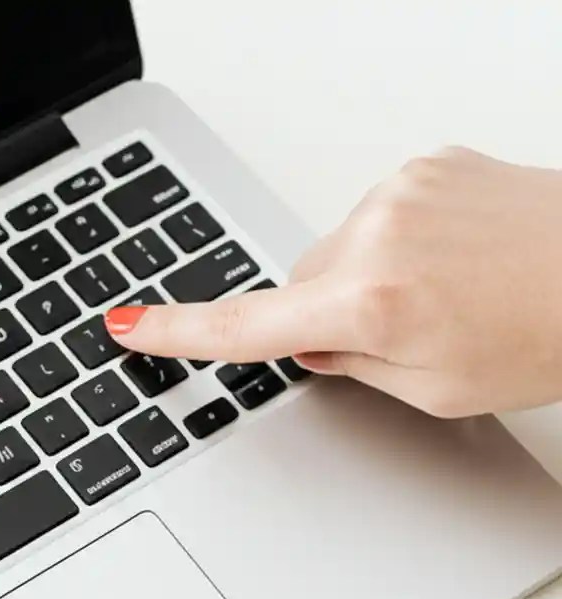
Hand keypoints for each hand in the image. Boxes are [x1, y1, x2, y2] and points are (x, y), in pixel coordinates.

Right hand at [105, 147, 561, 417]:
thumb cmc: (554, 334)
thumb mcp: (439, 389)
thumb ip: (353, 367)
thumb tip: (312, 342)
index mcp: (373, 301)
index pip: (247, 325)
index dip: (177, 332)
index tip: (126, 326)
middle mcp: (376, 232)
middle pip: (299, 285)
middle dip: (328, 314)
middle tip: (403, 335)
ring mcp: (401, 188)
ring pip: (339, 249)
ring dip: (369, 276)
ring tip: (449, 293)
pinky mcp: (427, 162)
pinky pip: (380, 212)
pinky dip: (401, 240)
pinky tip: (457, 258)